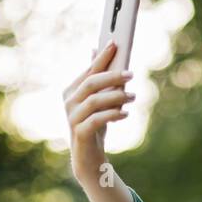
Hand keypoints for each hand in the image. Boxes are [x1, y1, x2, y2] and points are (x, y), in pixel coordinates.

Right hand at [63, 42, 134, 185]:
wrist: (88, 158)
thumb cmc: (94, 125)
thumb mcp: (97, 100)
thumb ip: (96, 78)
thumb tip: (95, 50)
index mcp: (72, 90)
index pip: (88, 70)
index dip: (101, 56)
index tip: (115, 43)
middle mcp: (69, 102)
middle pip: (91, 83)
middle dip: (112, 76)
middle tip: (131, 73)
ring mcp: (72, 117)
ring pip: (94, 100)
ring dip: (116, 96)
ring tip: (133, 96)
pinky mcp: (79, 133)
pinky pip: (97, 119)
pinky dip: (113, 114)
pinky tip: (125, 113)